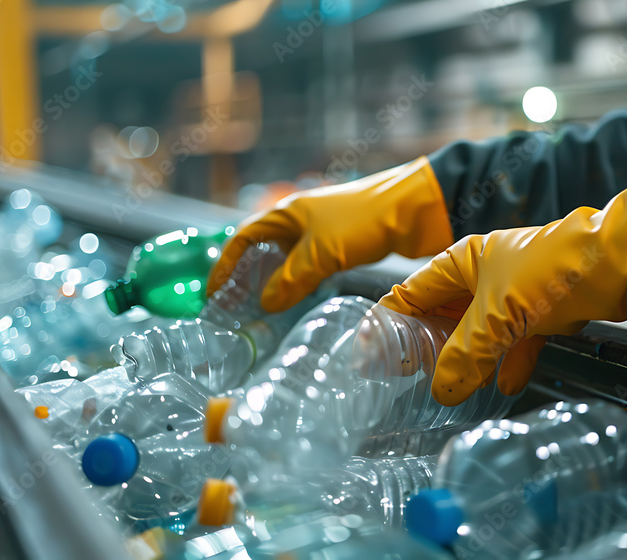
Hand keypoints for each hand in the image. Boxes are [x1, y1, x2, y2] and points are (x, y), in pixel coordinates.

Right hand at [208, 157, 453, 311]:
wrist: (413, 209)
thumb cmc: (363, 221)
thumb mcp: (321, 254)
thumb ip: (291, 280)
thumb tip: (265, 304)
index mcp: (285, 213)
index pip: (242, 239)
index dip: (225, 265)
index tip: (213, 293)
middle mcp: (298, 220)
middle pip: (262, 249)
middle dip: (246, 277)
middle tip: (235, 307)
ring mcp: (320, 231)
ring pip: (287, 260)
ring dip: (274, 282)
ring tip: (262, 310)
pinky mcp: (341, 243)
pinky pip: (310, 265)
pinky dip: (299, 282)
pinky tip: (299, 300)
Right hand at [379, 153, 626, 404]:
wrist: (613, 263)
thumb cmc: (549, 273)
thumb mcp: (496, 317)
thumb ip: (464, 355)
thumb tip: (440, 392)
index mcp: (460, 261)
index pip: (410, 292)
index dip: (388, 323)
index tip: (370, 355)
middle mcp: (482, 272)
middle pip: (442, 313)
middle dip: (427, 346)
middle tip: (404, 377)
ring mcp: (512, 289)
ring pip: (478, 329)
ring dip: (466, 357)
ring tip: (447, 387)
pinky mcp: (541, 307)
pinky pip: (515, 338)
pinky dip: (509, 360)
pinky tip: (506, 385)